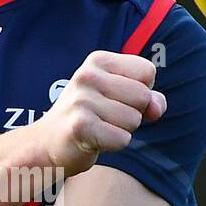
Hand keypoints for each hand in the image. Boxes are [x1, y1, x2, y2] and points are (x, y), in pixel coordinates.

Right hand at [37, 49, 166, 175]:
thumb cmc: (91, 116)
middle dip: (133, 113)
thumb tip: (156, 108)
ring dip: (122, 130)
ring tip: (99, 128)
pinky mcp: (80, 126)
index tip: (117, 98)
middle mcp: (87, 75)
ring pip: (134, 120)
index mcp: (98, 60)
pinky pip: (122, 139)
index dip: (142, 90)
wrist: (49, 142)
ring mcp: (82, 100)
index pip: (147, 71)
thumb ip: (149, 98)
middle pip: (143, 96)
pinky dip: (113, 145)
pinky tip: (94, 141)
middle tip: (106, 117)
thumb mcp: (121, 98)